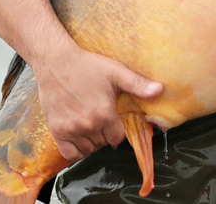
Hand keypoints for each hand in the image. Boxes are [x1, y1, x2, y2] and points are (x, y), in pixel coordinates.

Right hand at [34, 44, 162, 160]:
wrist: (55, 61)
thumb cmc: (86, 65)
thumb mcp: (115, 71)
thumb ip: (138, 84)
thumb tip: (160, 90)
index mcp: (104, 113)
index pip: (118, 137)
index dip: (118, 129)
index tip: (113, 120)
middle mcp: (88, 124)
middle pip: (103, 143)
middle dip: (105, 134)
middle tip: (101, 119)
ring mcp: (70, 129)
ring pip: (88, 150)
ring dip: (92, 142)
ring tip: (91, 127)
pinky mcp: (57, 130)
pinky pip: (70, 153)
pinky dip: (76, 150)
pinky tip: (79, 138)